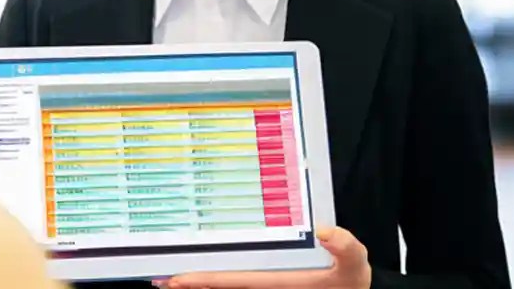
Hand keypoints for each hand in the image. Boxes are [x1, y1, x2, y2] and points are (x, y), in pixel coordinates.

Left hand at [153, 226, 371, 288]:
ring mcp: (264, 284)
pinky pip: (235, 279)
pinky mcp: (268, 282)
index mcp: (275, 282)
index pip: (230, 281)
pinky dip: (216, 277)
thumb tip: (325, 231)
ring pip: (224, 283)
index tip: (175, 278)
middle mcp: (264, 286)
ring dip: (199, 281)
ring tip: (167, 277)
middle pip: (219, 284)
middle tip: (158, 278)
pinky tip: (202, 271)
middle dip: (189, 283)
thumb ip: (346, 247)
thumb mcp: (355, 264)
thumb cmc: (351, 282)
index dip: (201, 279)